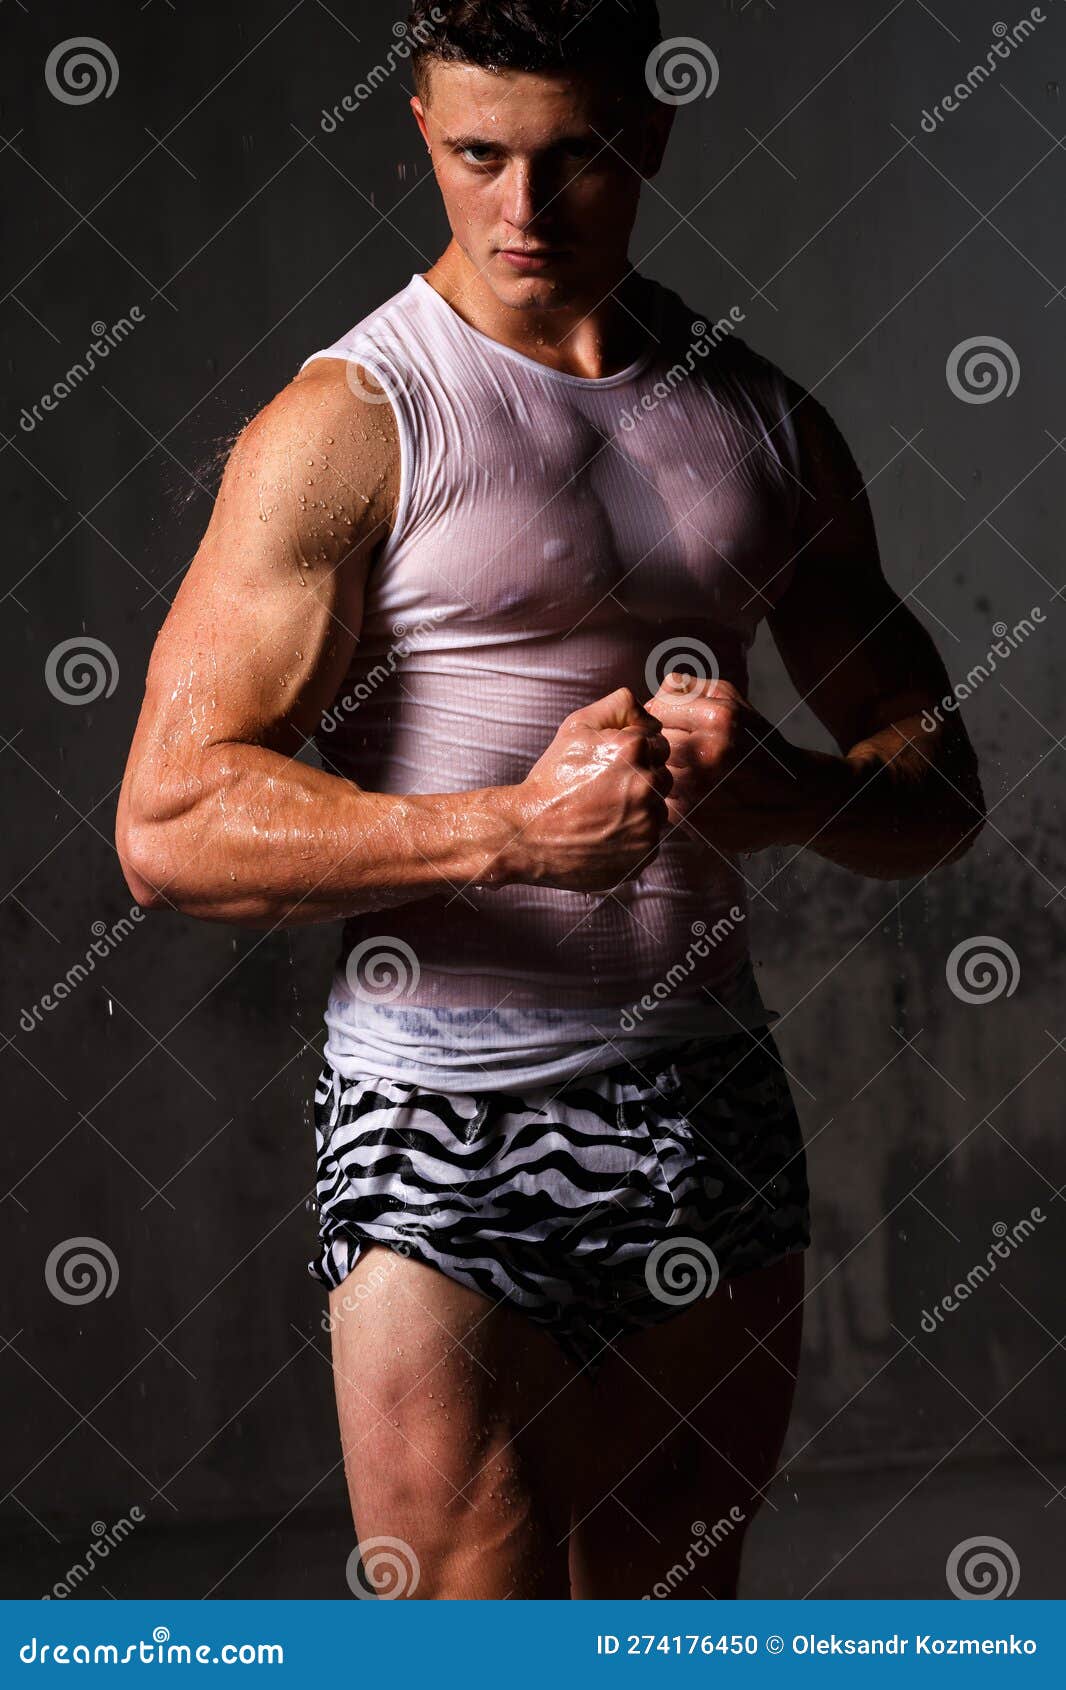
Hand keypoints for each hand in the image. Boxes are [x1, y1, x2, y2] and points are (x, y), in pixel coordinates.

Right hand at [508, 686, 672, 890]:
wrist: (529, 833)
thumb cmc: (552, 779)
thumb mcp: (576, 727)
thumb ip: (618, 706)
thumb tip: (651, 713)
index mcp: (634, 749)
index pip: (658, 743)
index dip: (633, 753)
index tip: (608, 766)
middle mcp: (647, 784)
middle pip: (663, 775)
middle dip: (640, 779)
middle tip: (605, 789)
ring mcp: (648, 821)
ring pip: (659, 807)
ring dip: (639, 808)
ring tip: (604, 812)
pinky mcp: (646, 850)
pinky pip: (652, 837)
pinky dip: (634, 836)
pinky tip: (607, 833)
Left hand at [644, 672, 812, 853]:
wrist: (794, 798)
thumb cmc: (759, 746)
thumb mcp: (735, 704)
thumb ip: (691, 689)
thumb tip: (652, 694)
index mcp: (719, 718)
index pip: (657, 706)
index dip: (661, 714)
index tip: (674, 723)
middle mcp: (707, 753)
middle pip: (651, 740)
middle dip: (659, 742)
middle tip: (681, 749)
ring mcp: (697, 789)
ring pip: (653, 769)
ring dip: (664, 770)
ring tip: (690, 772)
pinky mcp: (692, 818)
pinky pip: (660, 798)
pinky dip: (671, 796)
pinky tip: (694, 793)